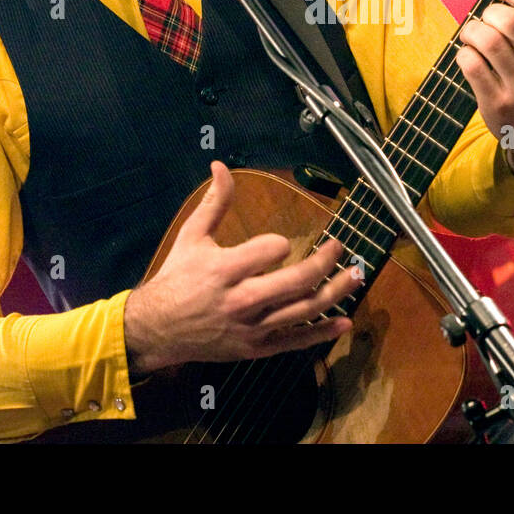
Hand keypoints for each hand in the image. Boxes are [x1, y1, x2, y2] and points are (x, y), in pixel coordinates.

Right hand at [123, 161, 360, 372]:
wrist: (157, 329)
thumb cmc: (178, 277)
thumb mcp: (192, 236)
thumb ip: (214, 202)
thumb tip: (221, 165)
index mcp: (225, 269)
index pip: (270, 251)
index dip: (279, 243)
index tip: (282, 242)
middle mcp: (241, 300)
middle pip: (296, 282)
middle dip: (324, 262)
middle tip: (339, 247)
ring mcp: (251, 328)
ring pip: (302, 311)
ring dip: (335, 293)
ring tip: (356, 276)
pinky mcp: (256, 348)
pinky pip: (295, 342)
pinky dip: (322, 333)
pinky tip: (344, 321)